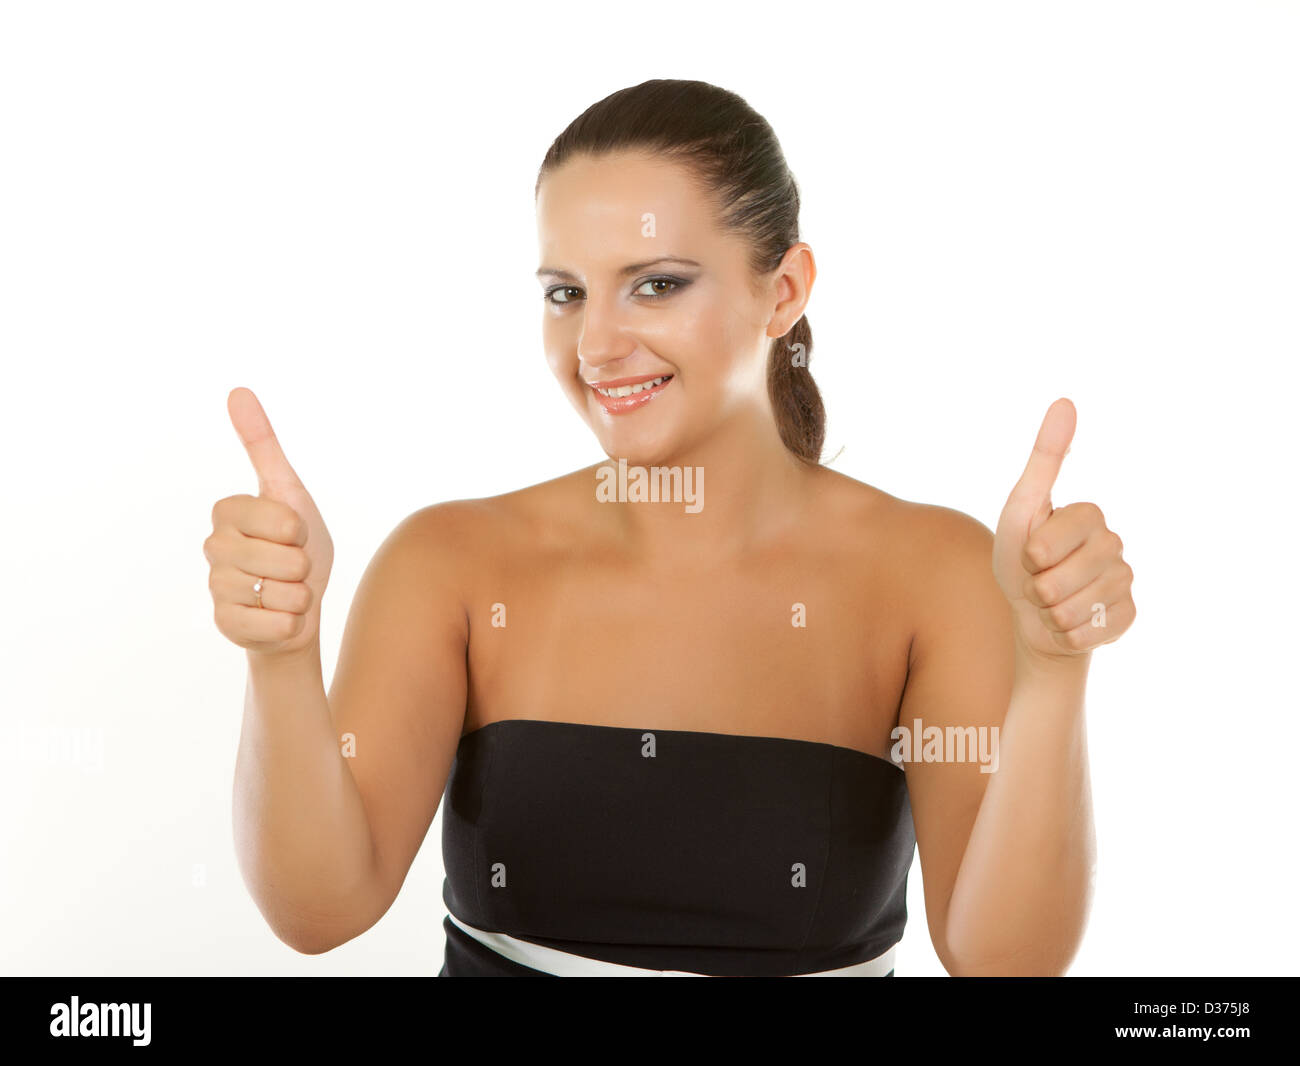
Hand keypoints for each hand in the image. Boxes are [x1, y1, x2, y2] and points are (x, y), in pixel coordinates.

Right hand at [203, 387, 334, 656]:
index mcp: (227, 511)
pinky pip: (281, 624)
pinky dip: (292, 622)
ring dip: (299, 595)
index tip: (293, 533)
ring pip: (286, 593)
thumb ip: (263, 444)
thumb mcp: (288, 491)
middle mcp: (213, 547)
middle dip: (304, 566)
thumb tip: (237, 390)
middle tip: (291, 566)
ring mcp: (217, 588)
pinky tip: (276, 617)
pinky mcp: (226, 625)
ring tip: (283, 591)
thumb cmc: (295, 546)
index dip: (301, 530)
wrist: (295, 607)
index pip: (284, 520)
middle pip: (287, 559)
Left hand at [992, 398, 1134, 664]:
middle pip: (1062, 579)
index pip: (1050, 541)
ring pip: (1076, 609)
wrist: (1032, 615)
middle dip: (1037, 588)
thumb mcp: (1022, 507)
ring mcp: (1124, 583)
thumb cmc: (1021, 559)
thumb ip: (1045, 457)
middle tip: (1038, 582)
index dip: (1031, 555)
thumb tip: (1065, 401)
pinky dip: (1068, 635)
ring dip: (1050, 614)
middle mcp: (1114, 545)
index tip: (1030, 554)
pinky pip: (1092, 634)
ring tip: (1051, 604)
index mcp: (1090, 516)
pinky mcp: (1128, 616)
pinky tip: (1070, 625)